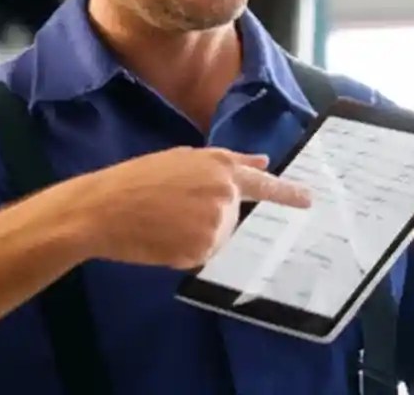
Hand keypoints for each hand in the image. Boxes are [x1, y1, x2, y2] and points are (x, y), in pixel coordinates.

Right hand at [74, 146, 310, 269]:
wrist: (104, 207)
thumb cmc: (137, 180)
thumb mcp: (184, 159)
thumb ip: (228, 161)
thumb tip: (263, 162)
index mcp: (221, 168)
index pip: (263, 183)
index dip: (287, 192)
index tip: (309, 199)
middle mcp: (226, 195)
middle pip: (234, 216)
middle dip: (208, 216)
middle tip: (172, 210)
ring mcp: (216, 224)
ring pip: (218, 238)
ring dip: (196, 235)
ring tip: (164, 221)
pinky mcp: (203, 250)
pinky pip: (203, 255)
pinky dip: (185, 251)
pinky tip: (162, 238)